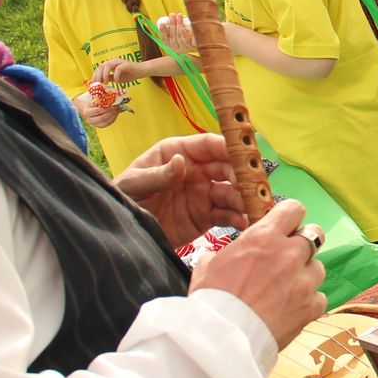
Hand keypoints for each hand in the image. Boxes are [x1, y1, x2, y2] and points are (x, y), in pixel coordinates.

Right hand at [73, 91, 122, 128]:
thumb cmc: (91, 101)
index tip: (112, 102)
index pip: (97, 110)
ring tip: (117, 108)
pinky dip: (114, 117)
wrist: (87, 108)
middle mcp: (89, 120)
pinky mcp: (100, 126)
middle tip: (116, 105)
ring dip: (114, 114)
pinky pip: (109, 123)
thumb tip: (108, 92)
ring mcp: (95, 124)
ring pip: (106, 121)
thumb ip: (99, 96)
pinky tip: (116, 112)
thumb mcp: (92, 97)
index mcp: (86, 112)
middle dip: (111, 111)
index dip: (106, 107)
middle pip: (102, 117)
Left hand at [94, 57, 146, 85]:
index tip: (94, 83)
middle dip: (98, 75)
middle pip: (101, 66)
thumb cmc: (129, 74)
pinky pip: (118, 69)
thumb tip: (101, 82)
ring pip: (107, 65)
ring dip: (105, 74)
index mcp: (110, 63)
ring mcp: (119, 62)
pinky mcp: (126, 64)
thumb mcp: (117, 78)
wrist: (141, 71)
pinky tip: (117, 81)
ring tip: (106, 82)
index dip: (95, 75)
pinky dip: (116, 76)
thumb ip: (109, 78)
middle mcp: (113, 61)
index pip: (99, 67)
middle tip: (98, 84)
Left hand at [115, 133, 247, 241]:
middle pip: (226, 167)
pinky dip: (237, 217)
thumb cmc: (125, 197)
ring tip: (252, 206)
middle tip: (250, 184)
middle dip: (241, 174)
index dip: (227, 147)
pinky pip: (226, 215)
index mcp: (178, 152)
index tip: (243, 153)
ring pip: (231, 192)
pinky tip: (243, 221)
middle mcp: (196, 170)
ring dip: (244, 197)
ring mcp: (203, 194)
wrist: (124, 232)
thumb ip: (157, 175)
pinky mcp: (205, 217)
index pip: (208, 145)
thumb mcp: (134, 184)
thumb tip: (181, 161)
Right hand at [156, 13, 195, 52]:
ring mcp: (184, 48)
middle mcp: (176, 48)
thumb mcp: (175, 29)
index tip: (162, 24)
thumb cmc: (184, 32)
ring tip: (179, 16)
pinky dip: (184, 35)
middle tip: (172, 15)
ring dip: (179, 25)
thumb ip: (170, 25)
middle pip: (172, 37)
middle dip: (172, 24)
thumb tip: (166, 18)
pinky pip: (188, 41)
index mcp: (170, 45)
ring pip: (180, 37)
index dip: (162, 31)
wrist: (198, 39)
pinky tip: (182, 29)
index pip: (164, 38)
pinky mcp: (192, 46)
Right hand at [192, 199, 327, 347]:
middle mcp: (288, 254)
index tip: (286, 226)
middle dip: (303, 244)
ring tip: (288, 288)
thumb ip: (223, 254)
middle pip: (315, 235)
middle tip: (289, 258)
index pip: (293, 209)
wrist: (223, 338)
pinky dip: (309, 302)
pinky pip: (320, 297)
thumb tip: (219, 256)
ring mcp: (303, 281)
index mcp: (263, 237)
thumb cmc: (212, 300)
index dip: (290, 217)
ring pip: (319, 267)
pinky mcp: (310, 307)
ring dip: (306, 274)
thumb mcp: (208, 267)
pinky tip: (293, 308)